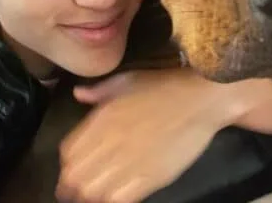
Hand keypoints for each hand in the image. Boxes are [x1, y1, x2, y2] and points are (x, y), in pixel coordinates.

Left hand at [55, 68, 230, 202]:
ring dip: (90, 196)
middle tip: (79, 191)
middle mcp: (108, 143)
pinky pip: (118, 199)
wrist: (203, 98)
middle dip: (72, 187)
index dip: (68, 164)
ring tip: (97, 195)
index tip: (74, 168)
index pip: (68, 153)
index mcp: (100, 120)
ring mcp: (128, 162)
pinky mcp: (148, 177)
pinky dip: (112, 200)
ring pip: (92, 193)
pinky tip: (117, 195)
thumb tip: (78, 94)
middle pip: (74, 178)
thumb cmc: (168, 85)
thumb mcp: (129, 79)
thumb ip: (101, 90)